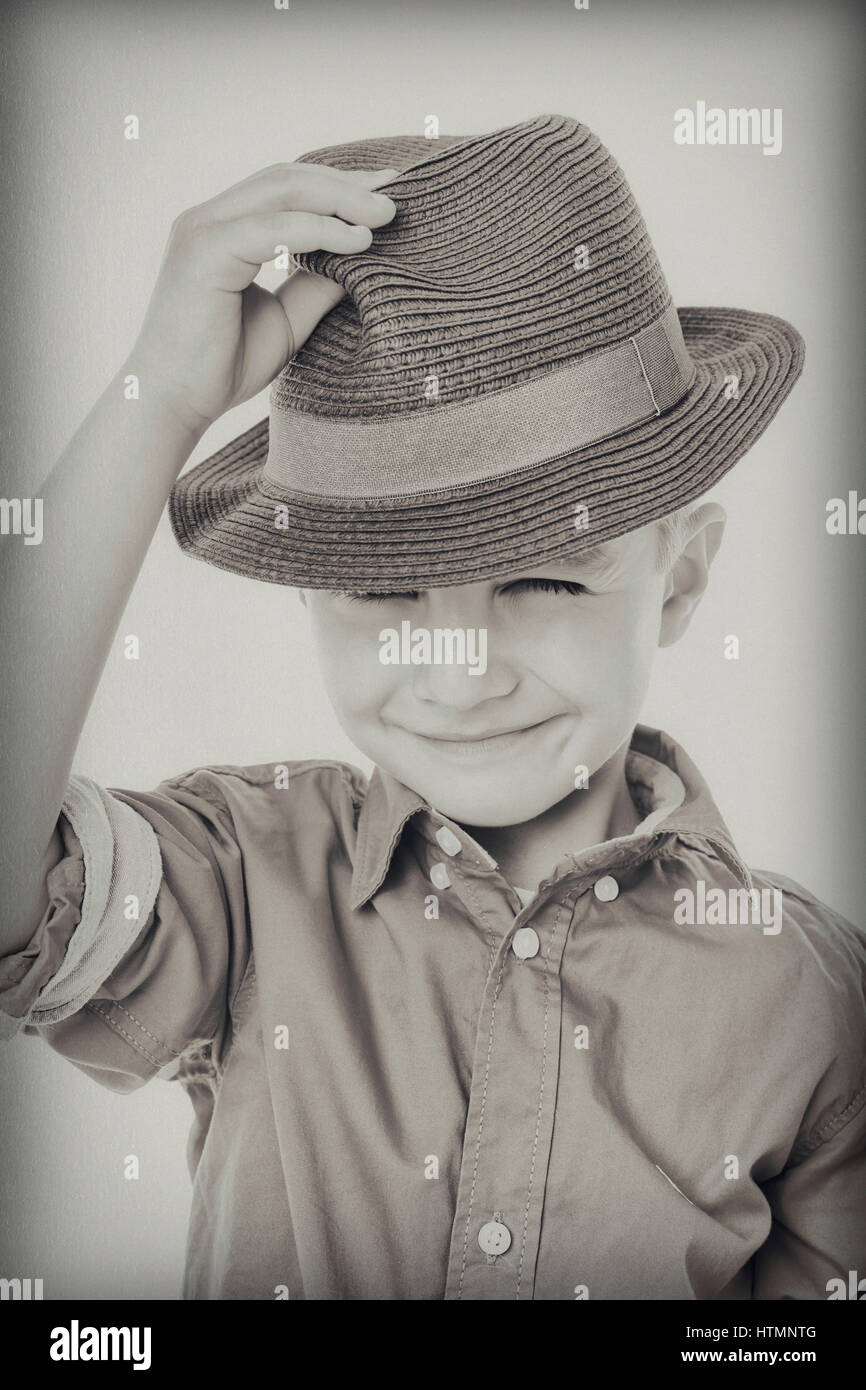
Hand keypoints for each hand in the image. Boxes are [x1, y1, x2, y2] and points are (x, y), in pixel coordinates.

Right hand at [127, 162, 397, 435]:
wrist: (175, 403)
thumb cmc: (223, 368)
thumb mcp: (286, 319)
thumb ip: (316, 284)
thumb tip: (365, 259)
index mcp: (223, 228)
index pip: (286, 189)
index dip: (338, 186)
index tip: (385, 194)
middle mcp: (208, 218)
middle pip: (288, 178)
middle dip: (346, 185)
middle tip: (395, 195)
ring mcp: (203, 230)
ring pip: (283, 192)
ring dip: (340, 200)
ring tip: (386, 216)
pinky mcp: (204, 251)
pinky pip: (275, 228)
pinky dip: (321, 230)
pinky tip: (358, 242)